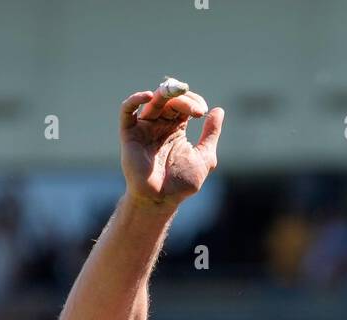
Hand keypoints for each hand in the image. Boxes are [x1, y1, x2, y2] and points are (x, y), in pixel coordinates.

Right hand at [119, 79, 222, 209]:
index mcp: (177, 128)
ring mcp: (144, 127)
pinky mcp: (130, 133)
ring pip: (152, 101)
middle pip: (169, 99)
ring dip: (164, 94)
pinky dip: (135, 99)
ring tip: (176, 93)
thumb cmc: (181, 183)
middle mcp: (160, 124)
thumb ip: (211, 135)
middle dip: (183, 99)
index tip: (203, 111)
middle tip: (196, 109)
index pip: (184, 104)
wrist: (161, 199)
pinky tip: (149, 97)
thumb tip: (219, 110)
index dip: (193, 101)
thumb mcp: (204, 157)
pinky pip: (127, 111)